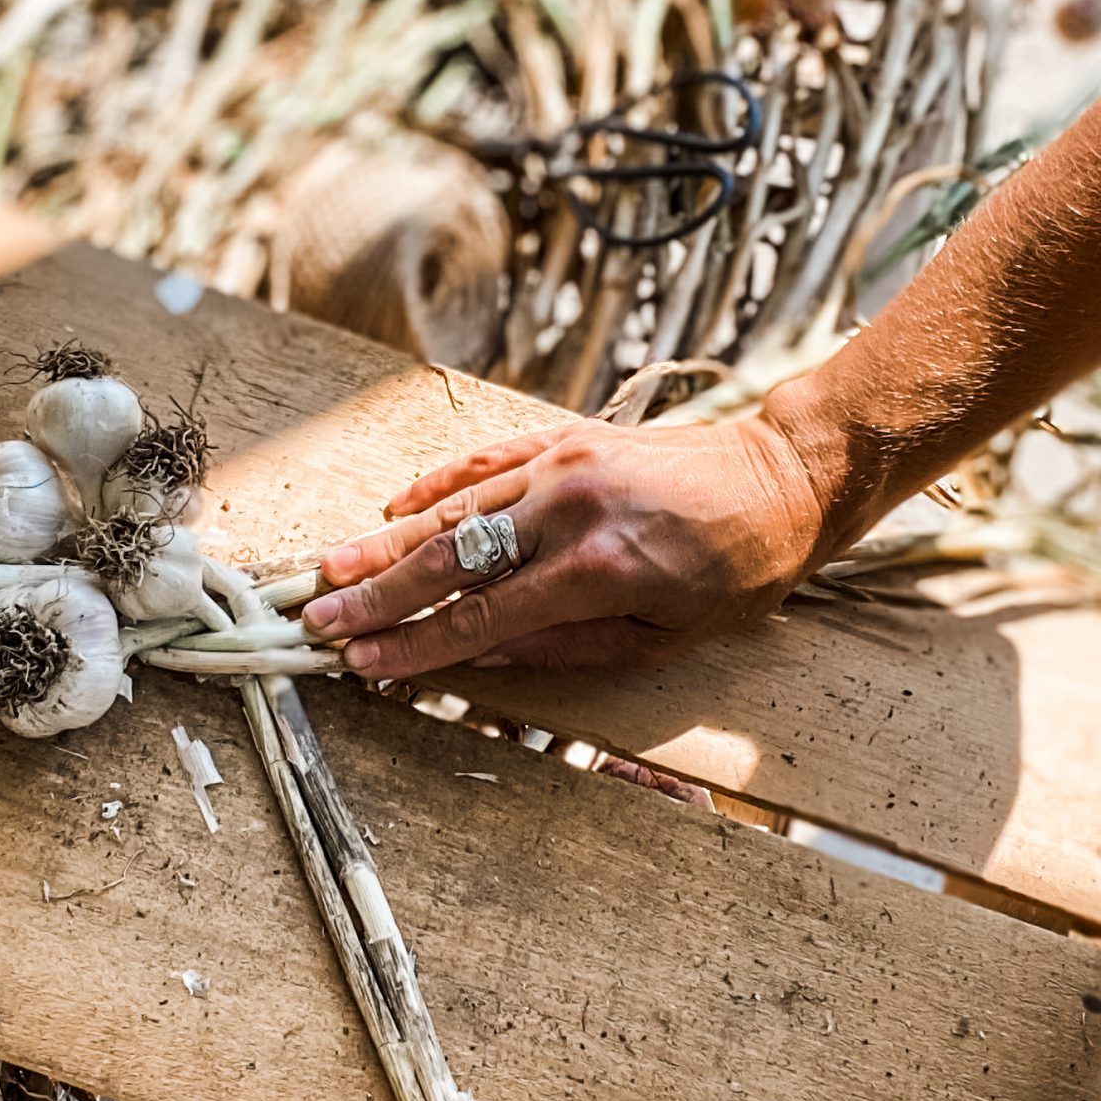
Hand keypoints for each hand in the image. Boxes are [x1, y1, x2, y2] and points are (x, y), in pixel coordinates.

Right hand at [303, 408, 842, 680]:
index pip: (479, 615)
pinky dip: (435, 486)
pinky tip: (393, 509)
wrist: (783, 477)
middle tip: (316, 618)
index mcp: (596, 571)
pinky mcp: (567, 438)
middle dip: (376, 594)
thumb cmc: (737, 572)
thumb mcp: (665, 637)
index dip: (414, 644)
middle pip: (449, 558)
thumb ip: (566, 646)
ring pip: (454, 508)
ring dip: (385, 541)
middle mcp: (569, 512)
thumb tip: (478, 654)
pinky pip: (485, 462)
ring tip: (330, 568)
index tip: (361, 661)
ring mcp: (563, 466)